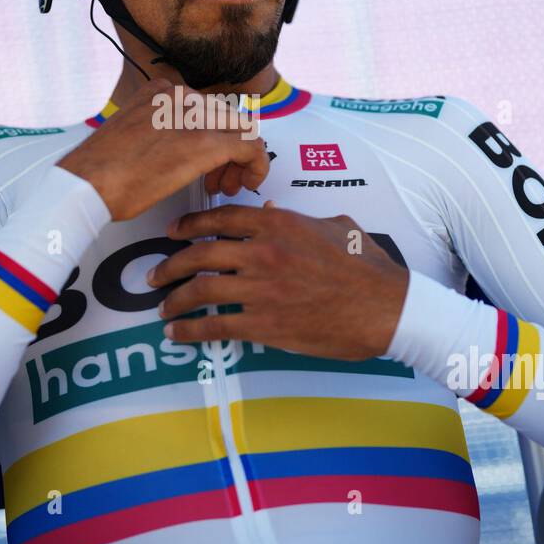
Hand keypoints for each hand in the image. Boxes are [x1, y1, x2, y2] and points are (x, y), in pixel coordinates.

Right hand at [57, 76, 269, 221]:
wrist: (87, 184)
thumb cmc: (100, 171)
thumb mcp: (133, 133)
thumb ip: (161, 129)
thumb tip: (179, 145)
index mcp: (161, 90)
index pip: (207, 107)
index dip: (215, 135)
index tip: (210, 160)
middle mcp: (180, 95)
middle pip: (228, 118)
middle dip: (230, 151)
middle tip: (221, 179)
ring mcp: (194, 116)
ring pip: (243, 131)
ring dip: (241, 161)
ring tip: (227, 186)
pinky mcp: (206, 142)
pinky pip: (251, 148)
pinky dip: (256, 166)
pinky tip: (246, 185)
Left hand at [145, 201, 410, 360]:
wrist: (387, 309)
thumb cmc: (367, 267)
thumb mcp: (335, 226)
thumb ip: (298, 218)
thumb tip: (273, 208)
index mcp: (280, 223)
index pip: (221, 218)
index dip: (190, 225)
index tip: (173, 233)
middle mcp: (264, 251)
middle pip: (200, 254)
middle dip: (170, 265)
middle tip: (156, 275)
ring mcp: (262, 288)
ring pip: (201, 290)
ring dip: (174, 300)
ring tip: (163, 308)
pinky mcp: (266, 324)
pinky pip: (216, 326)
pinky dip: (190, 331)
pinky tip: (177, 335)